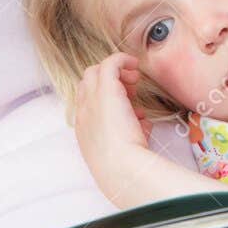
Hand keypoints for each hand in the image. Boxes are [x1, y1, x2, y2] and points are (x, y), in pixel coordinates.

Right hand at [73, 53, 152, 181]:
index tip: (127, 104)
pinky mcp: (106, 89)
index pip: (88, 101)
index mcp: (85, 129)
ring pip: (97, 72)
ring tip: (134, 85)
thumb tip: (143, 122)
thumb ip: (131, 131)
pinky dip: (122, 60)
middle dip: (108, 83)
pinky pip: (111, 63)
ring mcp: (93, 99)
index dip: (105, 97)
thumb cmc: (125, 166)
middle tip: (130, 92)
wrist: (121, 168)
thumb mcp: (124, 148)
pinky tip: (135, 64)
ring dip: (117, 75)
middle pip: (88, 83)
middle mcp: (84, 112)